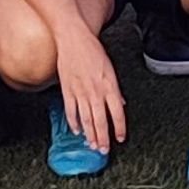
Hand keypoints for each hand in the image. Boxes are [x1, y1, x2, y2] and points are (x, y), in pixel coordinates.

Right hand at [54, 26, 127, 154]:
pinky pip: (71, 111)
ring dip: (90, 134)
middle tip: (104, 150)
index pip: (117, 113)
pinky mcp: (67, 89)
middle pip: (101, 120)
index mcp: (109, 85)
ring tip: (92, 145)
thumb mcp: (110, 68)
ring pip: (86, 119)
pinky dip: (74, 123)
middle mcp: (96, 91)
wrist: (73, 38)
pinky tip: (77, 131)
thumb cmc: (92, 50)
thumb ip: (115, 89)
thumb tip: (121, 103)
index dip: (119, 128)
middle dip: (103, 138)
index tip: (120, 138)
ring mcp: (80, 91)